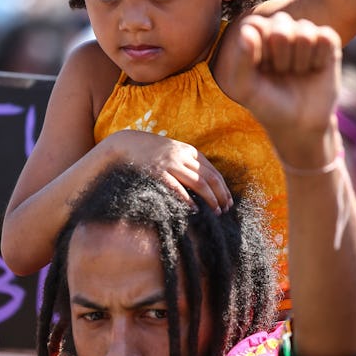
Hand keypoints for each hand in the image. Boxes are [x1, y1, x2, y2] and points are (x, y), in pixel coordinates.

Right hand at [108, 129, 232, 213]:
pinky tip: (195, 209)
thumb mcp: (173, 153)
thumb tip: (205, 185)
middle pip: (210, 178)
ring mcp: (170, 164)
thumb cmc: (151, 153)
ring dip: (210, 199)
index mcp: (189, 151)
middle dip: (220, 195)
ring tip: (215, 212)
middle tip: (225, 210)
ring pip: (199, 182)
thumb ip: (188, 164)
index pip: (213, 172)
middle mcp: (183, 156)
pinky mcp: (157, 172)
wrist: (127, 144)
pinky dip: (188, 199)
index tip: (228, 201)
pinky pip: (177, 187)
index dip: (223, 188)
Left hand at [215, 12, 341, 158]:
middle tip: (280, 72)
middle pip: (280, 24)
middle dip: (280, 56)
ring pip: (304, 31)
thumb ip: (240, 61)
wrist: (299, 123)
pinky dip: (319, 58)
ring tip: (296, 72)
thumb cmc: (267, 103)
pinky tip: (315, 69)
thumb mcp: (245, 88)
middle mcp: (279, 29)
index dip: (259, 51)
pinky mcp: (327, 41)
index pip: (255, 25)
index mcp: (256, 36)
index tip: (260, 71)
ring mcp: (304, 33)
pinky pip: (325, 37)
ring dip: (300, 60)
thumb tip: (248, 31)